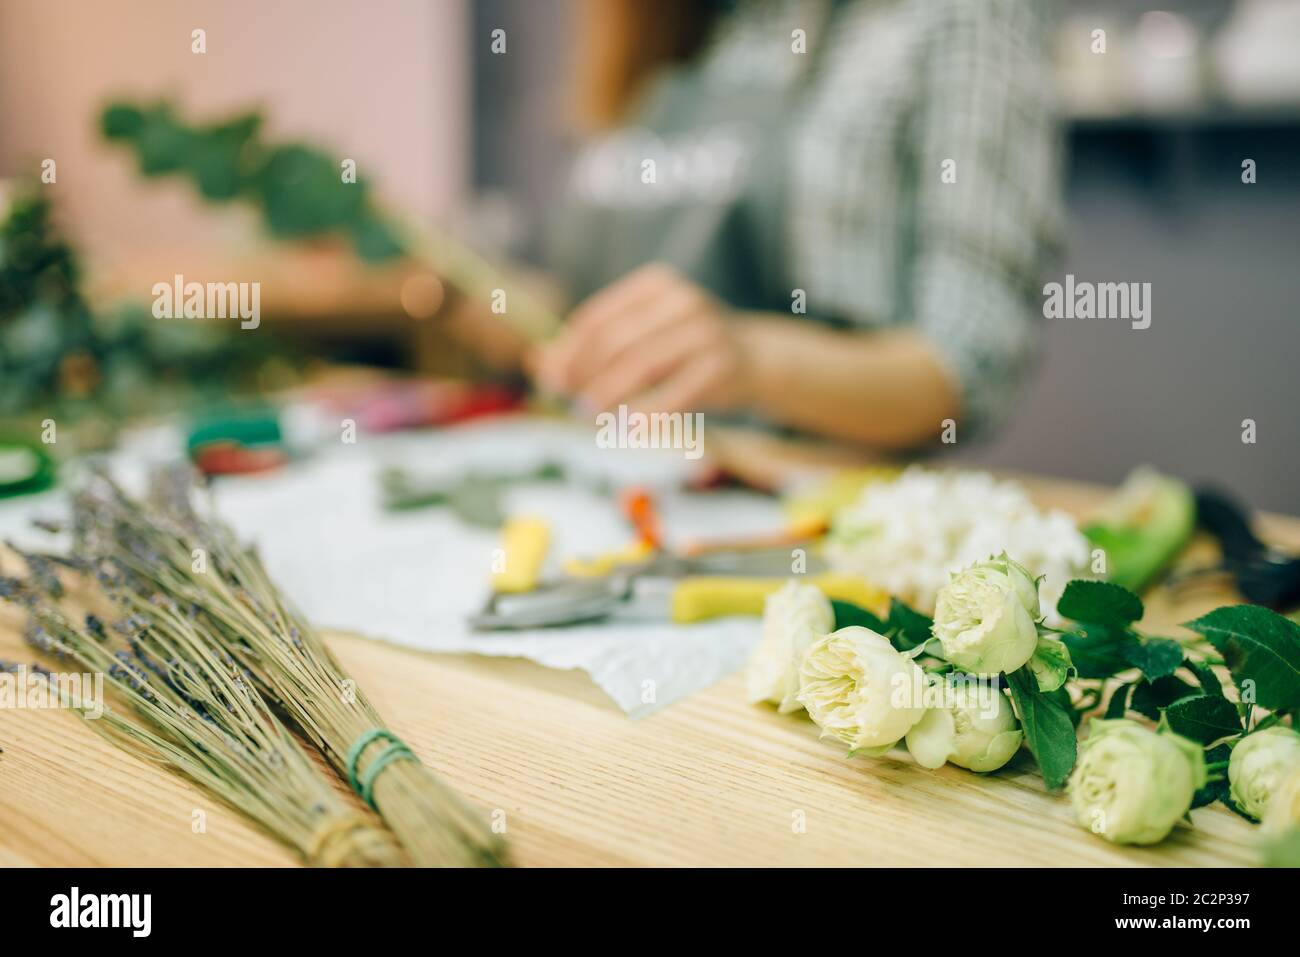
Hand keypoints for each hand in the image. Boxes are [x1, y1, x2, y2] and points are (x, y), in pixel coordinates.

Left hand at [532, 263, 751, 413]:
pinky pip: (674, 394)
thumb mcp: (641, 337)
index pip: (598, 318)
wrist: (756, 359)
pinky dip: (645, 413)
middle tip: (568, 402)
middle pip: (616, 341)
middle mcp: (681, 301)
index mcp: (655, 286)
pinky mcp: (721, 367)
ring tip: (588, 415)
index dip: (569, 352)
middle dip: (585, 374)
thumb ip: (592, 348)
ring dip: (609, 394)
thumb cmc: (685, 350)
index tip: (551, 381)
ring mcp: (705, 332)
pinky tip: (625, 428)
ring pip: (642, 365)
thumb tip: (537, 362)